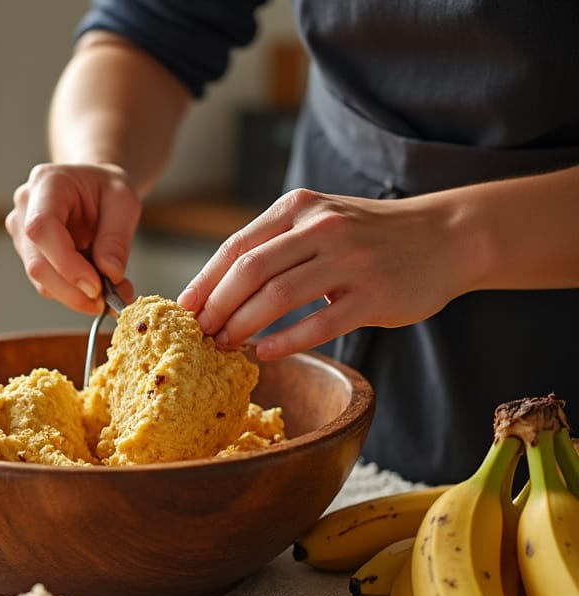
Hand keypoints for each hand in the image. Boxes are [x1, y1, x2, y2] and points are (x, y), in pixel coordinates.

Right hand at [6, 162, 139, 314]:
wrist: (93, 187)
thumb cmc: (106, 187)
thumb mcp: (124, 202)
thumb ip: (117, 238)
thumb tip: (111, 274)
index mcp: (46, 184)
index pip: (42, 228)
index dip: (66, 263)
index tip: (96, 287)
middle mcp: (24, 208)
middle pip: (37, 263)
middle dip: (73, 291)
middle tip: (107, 302)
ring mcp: (20, 234)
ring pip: (41, 280)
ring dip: (77, 295)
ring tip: (113, 290)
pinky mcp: (28, 254)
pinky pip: (48, 283)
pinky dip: (74, 292)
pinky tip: (98, 284)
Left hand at [177, 189, 468, 358]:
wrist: (447, 236)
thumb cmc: (370, 236)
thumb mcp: (320, 221)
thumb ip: (274, 245)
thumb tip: (215, 289)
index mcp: (298, 209)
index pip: (234, 247)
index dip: (202, 283)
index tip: (181, 311)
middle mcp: (321, 228)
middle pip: (248, 272)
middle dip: (215, 308)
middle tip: (199, 335)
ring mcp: (350, 261)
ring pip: (277, 297)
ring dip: (242, 325)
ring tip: (224, 345)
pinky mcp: (374, 295)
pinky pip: (318, 324)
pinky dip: (284, 341)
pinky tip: (263, 353)